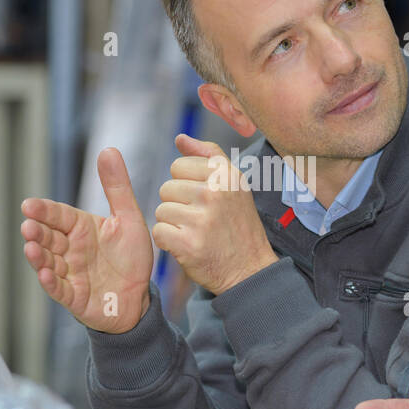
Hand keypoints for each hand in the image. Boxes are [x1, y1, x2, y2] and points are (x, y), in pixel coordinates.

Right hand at [21, 147, 152, 333]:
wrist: (140, 298)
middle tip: (28, 226)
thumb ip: (117, 187)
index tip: (29, 205)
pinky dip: (50, 282)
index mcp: (82, 229)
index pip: (59, 216)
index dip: (44, 211)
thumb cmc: (131, 258)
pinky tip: (44, 273)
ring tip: (31, 247)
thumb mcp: (129, 219)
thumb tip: (108, 150)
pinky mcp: (74, 296)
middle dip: (37, 232)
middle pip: (49, 238)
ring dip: (38, 256)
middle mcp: (71, 250)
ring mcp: (70, 273)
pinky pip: (59, 289)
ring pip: (48, 262)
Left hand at [150, 134, 278, 295]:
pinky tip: (187, 245)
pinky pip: (159, 231)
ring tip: (195, 232)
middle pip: (167, 187)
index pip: (179, 166)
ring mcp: (201, 219)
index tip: (204, 200)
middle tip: (200, 220)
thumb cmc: (238, 224)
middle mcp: (214, 193)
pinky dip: (168, 241)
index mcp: (225, 175)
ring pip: (161, 210)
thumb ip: (207, 156)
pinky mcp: (188, 243)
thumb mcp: (233, 184)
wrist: (250, 269)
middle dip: (178, 204)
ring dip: (173, 223)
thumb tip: (180, 138)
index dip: (186, 184)